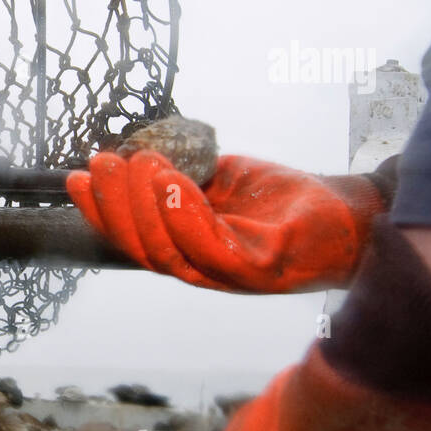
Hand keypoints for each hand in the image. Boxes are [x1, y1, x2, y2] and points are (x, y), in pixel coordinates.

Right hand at [66, 152, 393, 292]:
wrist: (353, 214)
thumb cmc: (285, 201)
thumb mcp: (223, 181)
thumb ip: (182, 177)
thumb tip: (137, 156)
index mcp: (189, 252)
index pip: (132, 239)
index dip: (100, 212)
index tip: (78, 175)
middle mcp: (204, 270)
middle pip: (142, 249)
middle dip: (114, 206)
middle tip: (102, 162)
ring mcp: (231, 275)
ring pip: (169, 253)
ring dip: (144, 208)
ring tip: (139, 163)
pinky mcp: (262, 269)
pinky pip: (212, 249)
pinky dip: (186, 217)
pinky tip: (174, 183)